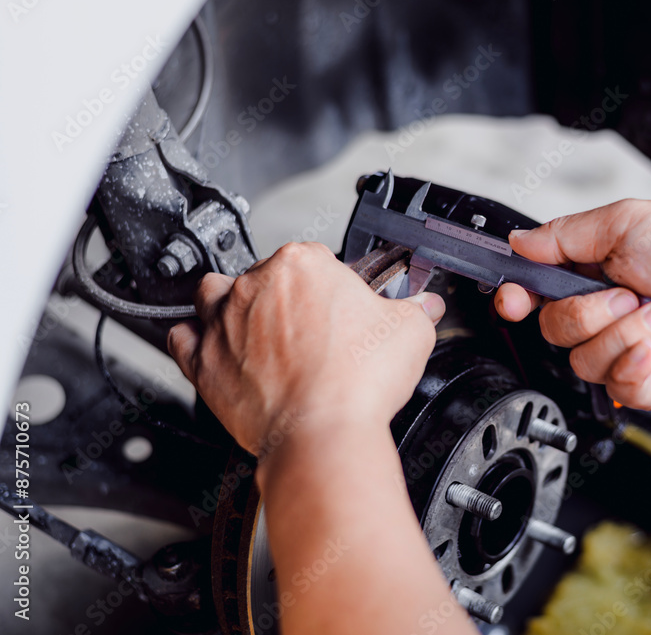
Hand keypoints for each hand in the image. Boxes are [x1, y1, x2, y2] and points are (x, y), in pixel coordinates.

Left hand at [167, 242, 444, 453]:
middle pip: (264, 274)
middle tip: (308, 327)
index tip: (340, 304)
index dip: (330, 283)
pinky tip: (213, 348)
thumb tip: (426, 306)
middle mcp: (257, 285)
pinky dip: (194, 340)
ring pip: (213, 294)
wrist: (323, 434)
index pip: (314, 258)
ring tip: (253, 326)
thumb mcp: (410, 333)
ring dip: (229, 304)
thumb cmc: (357, 383)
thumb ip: (417, 309)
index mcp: (303, 265)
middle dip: (282, 296)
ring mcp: (224, 323)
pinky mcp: (203, 362)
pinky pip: (182, 338)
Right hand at [494, 200, 650, 411]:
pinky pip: (614, 386)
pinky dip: (635, 361)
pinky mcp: (645, 385)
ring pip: (581, 359)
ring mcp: (624, 351)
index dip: (518, 296)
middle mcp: (605, 313)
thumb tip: (521, 241)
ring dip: (621, 333)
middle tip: (627, 294)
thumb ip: (564, 234)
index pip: (535, 290)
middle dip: (586, 312)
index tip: (515, 297)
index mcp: (595, 270)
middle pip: (552, 328)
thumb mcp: (627, 221)